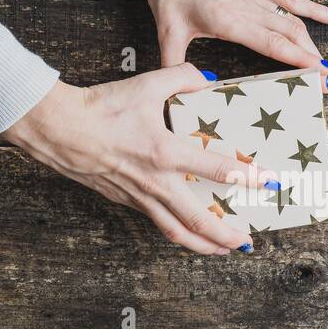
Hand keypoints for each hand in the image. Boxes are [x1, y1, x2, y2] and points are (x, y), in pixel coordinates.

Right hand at [4, 67, 276, 254]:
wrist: (58, 129)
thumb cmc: (100, 107)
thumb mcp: (146, 85)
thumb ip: (181, 78)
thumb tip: (207, 78)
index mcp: (164, 152)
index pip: (217, 169)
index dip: (247, 177)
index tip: (270, 183)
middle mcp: (155, 182)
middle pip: (198, 221)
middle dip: (226, 235)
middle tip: (248, 242)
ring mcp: (139, 196)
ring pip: (176, 231)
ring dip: (203, 244)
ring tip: (223, 250)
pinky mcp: (125, 201)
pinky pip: (157, 222)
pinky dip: (178, 231)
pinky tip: (189, 231)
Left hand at [138, 0, 327, 86]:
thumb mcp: (167, 30)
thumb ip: (174, 63)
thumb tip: (182, 87)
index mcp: (231, 21)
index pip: (275, 46)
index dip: (300, 62)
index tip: (319, 76)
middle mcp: (249, 8)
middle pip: (291, 37)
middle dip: (312, 61)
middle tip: (327, 83)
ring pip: (294, 21)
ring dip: (313, 43)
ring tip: (327, 64)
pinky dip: (313, 9)